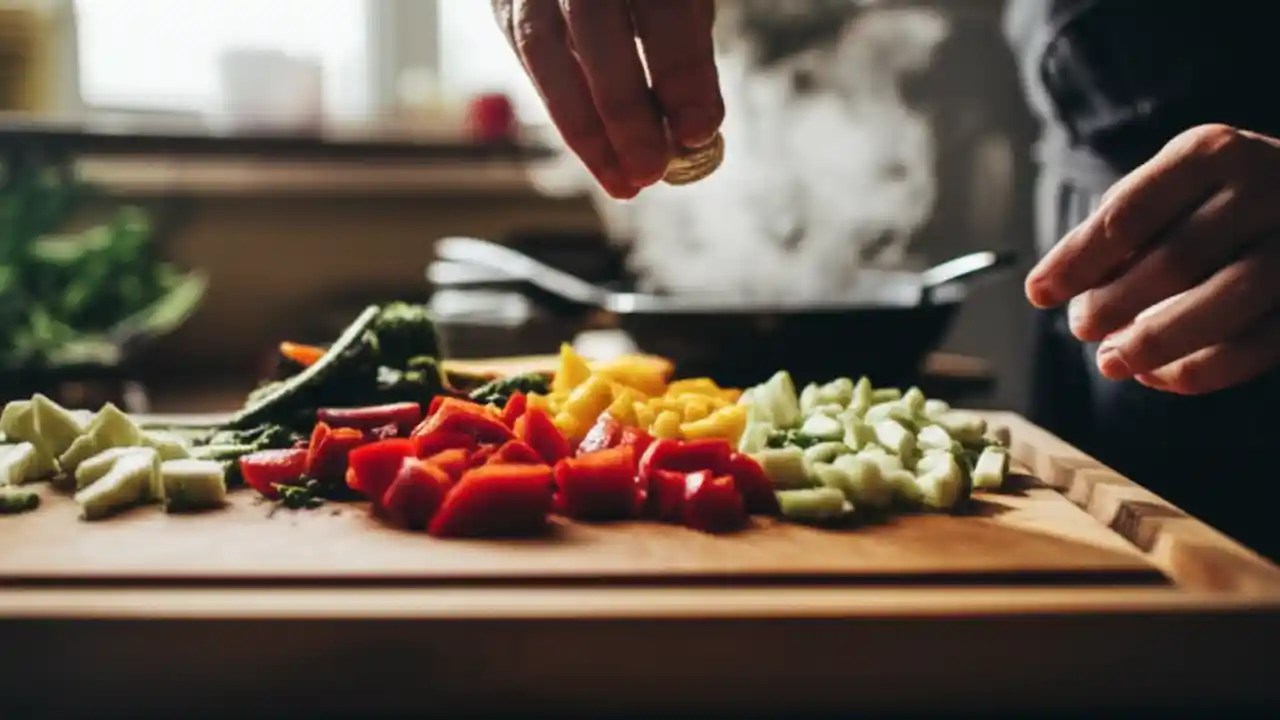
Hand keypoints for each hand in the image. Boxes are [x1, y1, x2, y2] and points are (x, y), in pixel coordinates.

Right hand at [492, 0, 723, 198]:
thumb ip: (687, 50)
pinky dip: (565, 111)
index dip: (681, 70)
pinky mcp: (504, 1)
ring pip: (543, 47)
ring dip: (584, 127)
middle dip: (624, 108)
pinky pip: (528, 58)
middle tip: (651, 170)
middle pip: (594, 25)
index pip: (662, 7)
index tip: (698, 132)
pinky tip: (598, 152)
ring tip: (622, 181)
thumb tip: (692, 133)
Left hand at [1026, 124, 1279, 394]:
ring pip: (1225, 303)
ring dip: (1156, 341)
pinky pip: (1260, 343)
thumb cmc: (1220, 196)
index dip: (1077, 259)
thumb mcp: (1173, 185)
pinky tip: (1158, 375)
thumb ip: (1122, 224)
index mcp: (1213, 152)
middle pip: (1175, 261)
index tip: (1039, 293)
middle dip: (1115, 304)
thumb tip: (1060, 286)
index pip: (1130, 213)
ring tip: (1110, 361)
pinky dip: (1202, 368)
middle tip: (1081, 326)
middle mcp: (1266, 188)